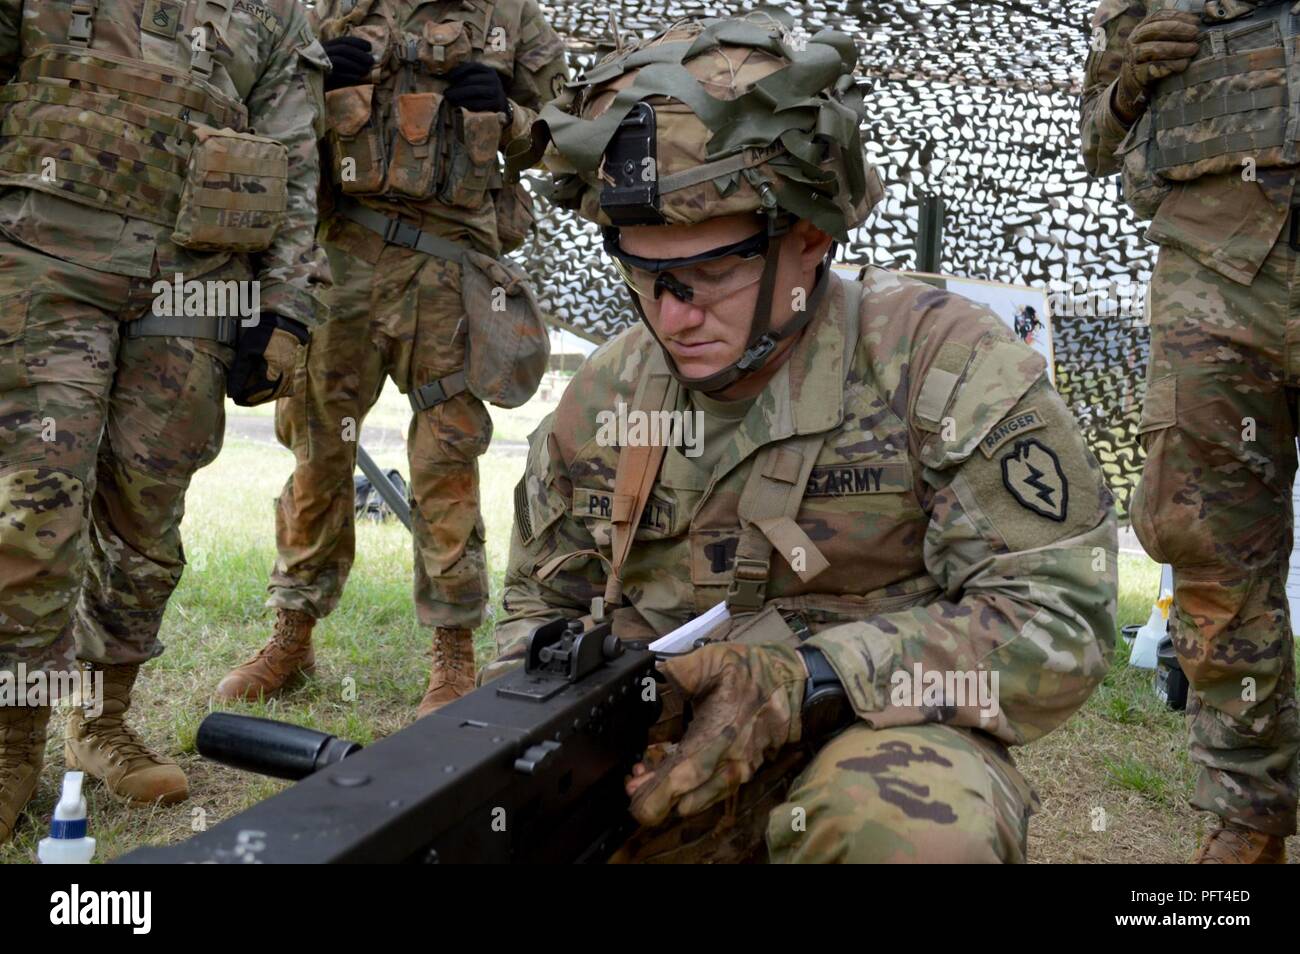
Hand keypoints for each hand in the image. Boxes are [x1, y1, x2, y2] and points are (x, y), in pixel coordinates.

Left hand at [226, 314, 307, 406]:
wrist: (282, 323)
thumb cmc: (263, 334)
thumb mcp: (247, 351)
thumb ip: (239, 372)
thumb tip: (231, 391)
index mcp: (276, 369)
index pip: (262, 390)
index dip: (249, 396)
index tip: (236, 398)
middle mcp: (287, 373)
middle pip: (271, 395)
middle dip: (255, 400)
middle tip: (240, 400)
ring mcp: (291, 372)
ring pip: (279, 392)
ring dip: (264, 397)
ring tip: (249, 398)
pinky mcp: (292, 370)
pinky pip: (285, 387)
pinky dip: (273, 392)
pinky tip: (264, 392)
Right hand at [323, 36, 374, 90]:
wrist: (306, 89)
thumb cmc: (325, 78)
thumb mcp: (339, 71)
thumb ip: (352, 68)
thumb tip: (370, 69)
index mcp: (327, 47)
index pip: (344, 40)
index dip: (358, 42)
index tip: (370, 47)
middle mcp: (322, 51)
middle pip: (344, 48)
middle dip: (360, 54)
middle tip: (372, 61)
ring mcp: (319, 62)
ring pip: (340, 59)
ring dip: (356, 64)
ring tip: (366, 70)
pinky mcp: (319, 74)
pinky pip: (336, 73)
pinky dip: (349, 75)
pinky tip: (358, 78)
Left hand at [444, 62, 510, 117]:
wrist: (503, 106)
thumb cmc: (486, 93)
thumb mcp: (481, 81)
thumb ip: (469, 78)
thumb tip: (448, 78)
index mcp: (489, 70)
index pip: (471, 66)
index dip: (458, 71)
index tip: (448, 77)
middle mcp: (494, 79)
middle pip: (470, 80)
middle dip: (456, 86)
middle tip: (446, 93)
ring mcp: (496, 91)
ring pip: (474, 91)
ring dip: (459, 95)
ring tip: (450, 99)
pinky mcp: (496, 103)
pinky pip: (479, 103)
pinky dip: (467, 104)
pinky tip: (459, 105)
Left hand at [625, 643, 805, 826]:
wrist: (792, 683)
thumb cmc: (751, 670)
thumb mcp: (713, 660)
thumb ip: (678, 672)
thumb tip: (650, 680)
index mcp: (721, 730)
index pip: (686, 770)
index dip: (659, 788)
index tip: (634, 794)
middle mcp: (731, 758)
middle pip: (688, 793)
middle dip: (655, 798)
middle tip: (630, 789)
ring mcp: (739, 770)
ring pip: (699, 798)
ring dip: (669, 797)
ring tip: (642, 782)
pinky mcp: (743, 773)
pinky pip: (712, 792)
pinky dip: (689, 792)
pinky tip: (669, 780)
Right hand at [1114, 10, 1200, 122]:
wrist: (1132, 83)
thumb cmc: (1151, 59)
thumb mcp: (1157, 41)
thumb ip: (1172, 31)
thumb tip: (1198, 21)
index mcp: (1141, 28)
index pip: (1159, 17)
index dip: (1178, 17)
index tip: (1195, 21)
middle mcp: (1134, 41)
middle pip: (1156, 30)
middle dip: (1178, 30)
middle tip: (1195, 34)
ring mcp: (1133, 58)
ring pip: (1155, 49)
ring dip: (1177, 48)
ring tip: (1193, 49)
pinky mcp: (1136, 74)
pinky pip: (1155, 68)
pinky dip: (1172, 65)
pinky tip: (1184, 64)